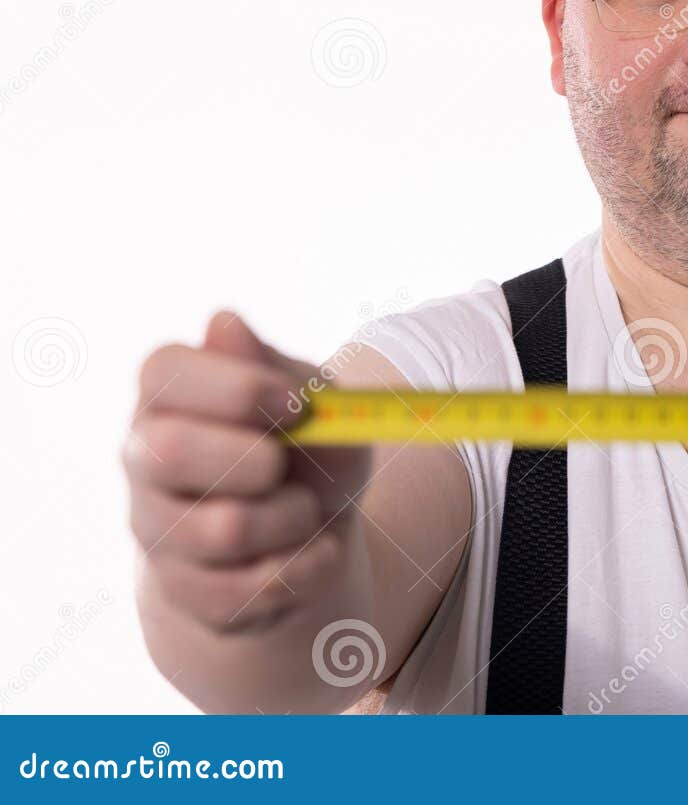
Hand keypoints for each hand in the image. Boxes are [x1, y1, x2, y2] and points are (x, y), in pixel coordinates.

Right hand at [124, 312, 370, 632]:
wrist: (318, 532)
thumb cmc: (312, 448)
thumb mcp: (318, 401)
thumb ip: (276, 367)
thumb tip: (223, 322)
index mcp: (171, 392)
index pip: (165, 371)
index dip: (237, 386)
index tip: (296, 403)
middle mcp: (145, 454)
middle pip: (171, 451)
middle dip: (258, 459)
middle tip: (288, 464)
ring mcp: (154, 525)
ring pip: (223, 528)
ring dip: (295, 518)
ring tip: (306, 509)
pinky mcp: (181, 588)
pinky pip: (246, 589)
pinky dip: (303, 567)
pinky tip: (309, 551)